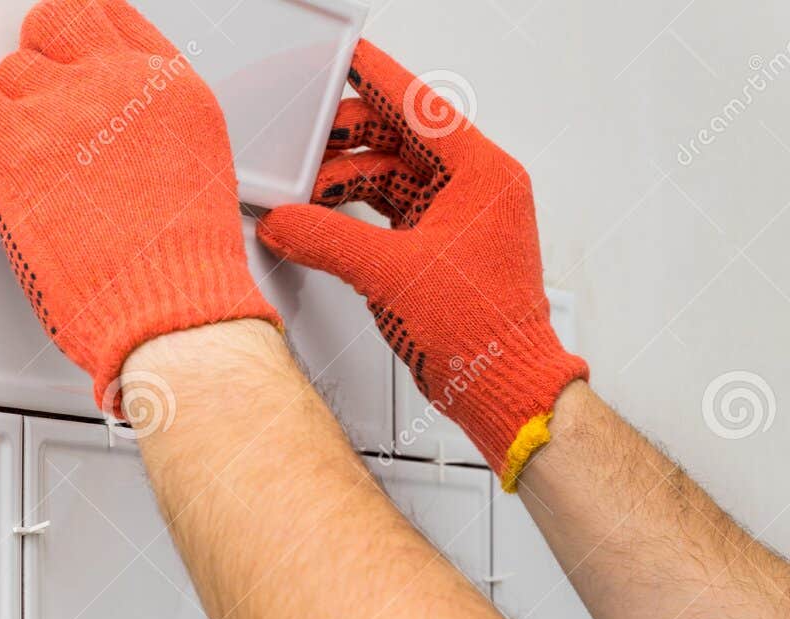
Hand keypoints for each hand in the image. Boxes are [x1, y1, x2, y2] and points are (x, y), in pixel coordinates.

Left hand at [0, 0, 280, 417]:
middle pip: (53, 28)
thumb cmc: (182, 268)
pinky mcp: (18, 147)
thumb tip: (123, 123)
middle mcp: (117, 82)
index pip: (109, 15)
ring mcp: (64, 109)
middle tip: (37, 108)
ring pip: (10, 72)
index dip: (79, 38)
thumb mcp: (197, 167)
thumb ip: (155, 127)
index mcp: (167, 86)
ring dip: (8, 111)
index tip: (67, 55)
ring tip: (22, 157)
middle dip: (41, 64)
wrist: (171, 309)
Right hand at [258, 40, 586, 490]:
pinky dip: (356, 217)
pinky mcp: (442, 252)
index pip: (421, 108)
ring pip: (393, 180)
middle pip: (401, 142)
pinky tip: (324, 222)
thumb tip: (287, 223)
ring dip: (347, 183)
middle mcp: (476, 191)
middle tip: (305, 140)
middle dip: (348, 142)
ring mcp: (460, 221)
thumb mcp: (389, 275)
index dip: (378, 80)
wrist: (502, 388)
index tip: (348, 59)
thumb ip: (327, 241)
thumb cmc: (483, 332)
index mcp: (482, 175)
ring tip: (305, 190)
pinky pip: (392, 216)